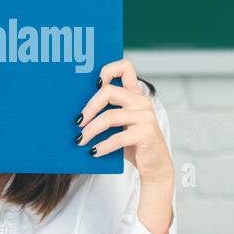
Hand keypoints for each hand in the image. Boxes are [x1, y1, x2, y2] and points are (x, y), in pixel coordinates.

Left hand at [74, 58, 173, 186]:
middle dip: (89, 107)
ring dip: (91, 130)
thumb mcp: (121, 125)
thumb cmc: (134, 145)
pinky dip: (103, 146)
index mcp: (135, 95)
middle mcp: (142, 102)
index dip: (107, 70)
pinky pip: (118, 137)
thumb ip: (108, 113)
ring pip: (110, 116)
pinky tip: (94, 151)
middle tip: (78, 122)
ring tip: (81, 140)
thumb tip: (77, 115)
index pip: (125, 67)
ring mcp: (146, 117)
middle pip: (109, 91)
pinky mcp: (146, 133)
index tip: (93, 85)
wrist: (155, 166)